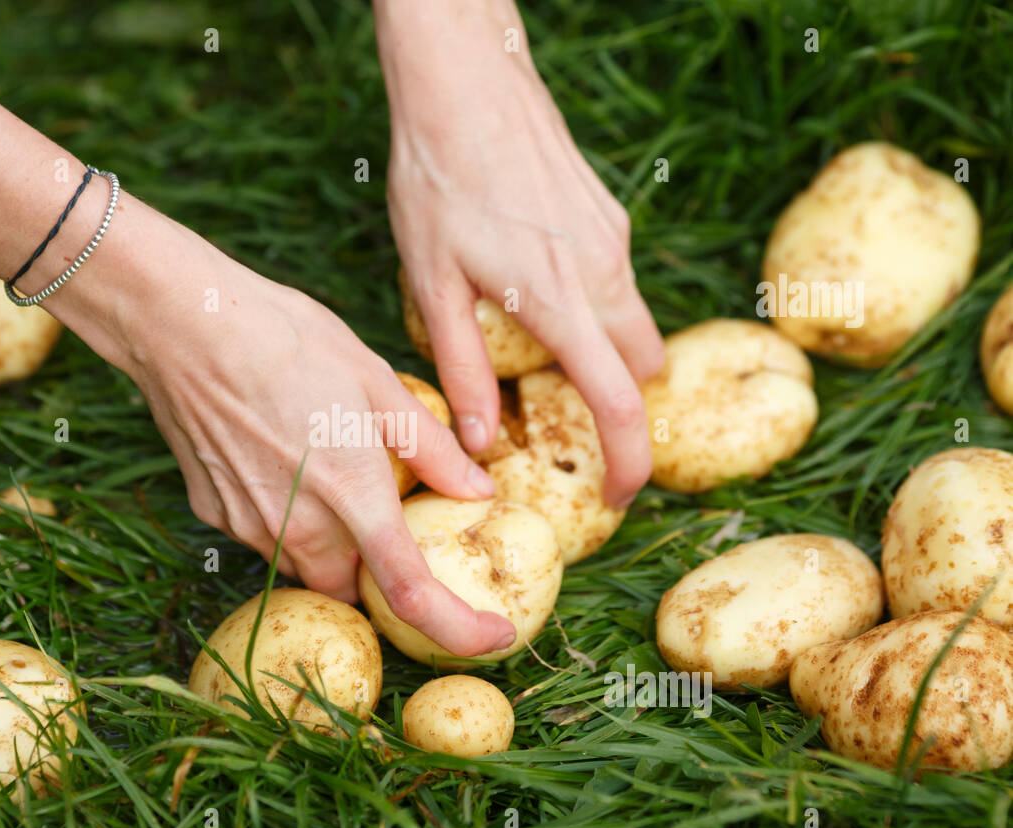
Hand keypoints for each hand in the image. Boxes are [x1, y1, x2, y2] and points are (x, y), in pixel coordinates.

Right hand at [58, 197, 517, 657]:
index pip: (411, 595)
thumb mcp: (378, 382)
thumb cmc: (288, 341)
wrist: (183, 324)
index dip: (459, 630)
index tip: (493, 635)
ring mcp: (249, 525)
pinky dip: (287, 512)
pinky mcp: (215, 512)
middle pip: (352, 587)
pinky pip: (266, 532)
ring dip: (332, 540)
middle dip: (378, 572)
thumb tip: (478, 488)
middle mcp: (299, 528)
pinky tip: (281, 454)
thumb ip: (432, 448)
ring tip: (329, 467)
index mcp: (353, 497)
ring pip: (306, 562)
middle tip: (391, 518)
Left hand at [375, 0, 663, 508]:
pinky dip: (594, 308)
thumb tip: (482, 442)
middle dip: (620, 407)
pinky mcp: (609, 214)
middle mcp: (604, 272)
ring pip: (633, 322)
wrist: (465, 82)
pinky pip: (617, 280)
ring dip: (604, 354)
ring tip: (537, 352)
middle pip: (643, 368)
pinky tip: (533, 288)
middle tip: (569, 424)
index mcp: (560, 301)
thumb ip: (464, 369)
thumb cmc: (437, 180)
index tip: (620, 497)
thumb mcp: (433, 285)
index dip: (630, 461)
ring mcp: (614, 238)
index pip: (619, 402)